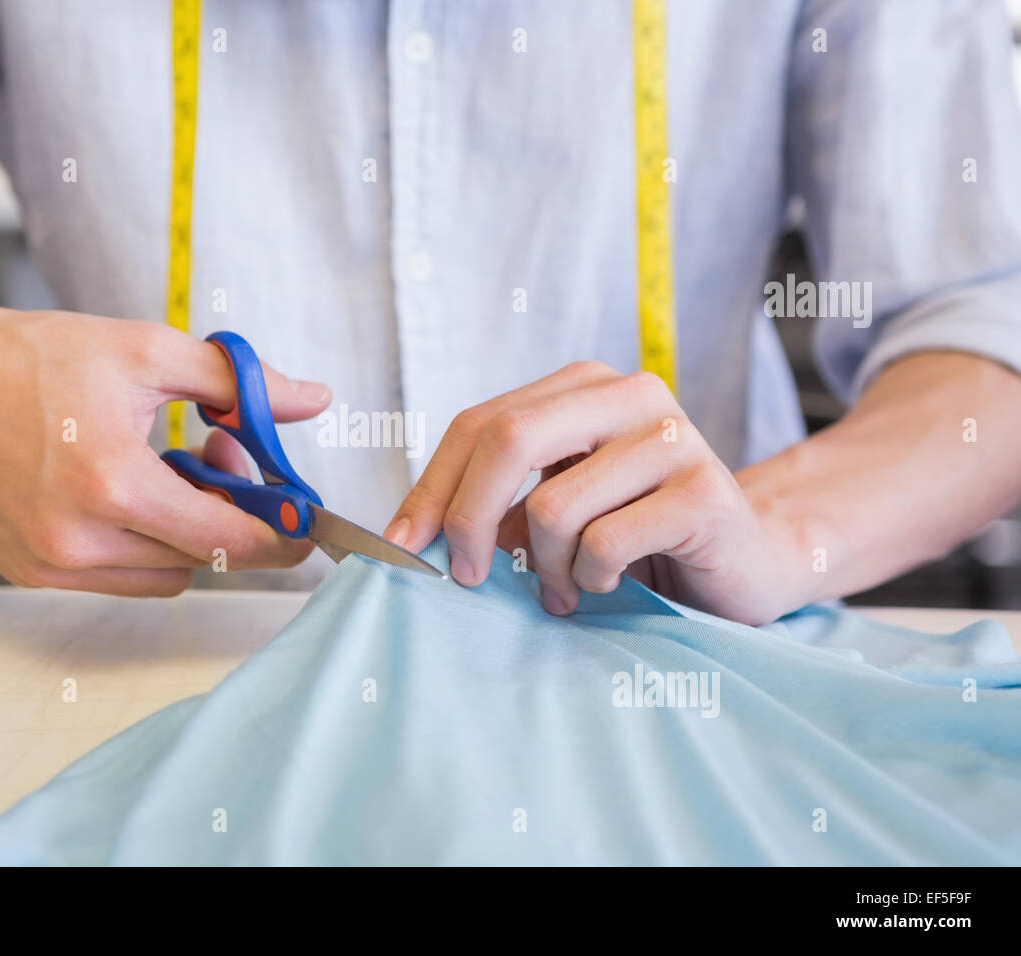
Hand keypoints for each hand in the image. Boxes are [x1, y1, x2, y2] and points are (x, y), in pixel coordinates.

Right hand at [0, 308, 330, 595]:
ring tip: (165, 464)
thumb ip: (239, 383)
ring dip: (187, 531)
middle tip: (219, 449)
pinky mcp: (31, 573)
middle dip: (231, 511)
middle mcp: (76, 539)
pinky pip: (124, 578)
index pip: (228, 540)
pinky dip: (145, 544)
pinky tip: (127, 490)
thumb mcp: (147, 350)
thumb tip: (313, 400)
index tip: (305, 519)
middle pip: (203, 559)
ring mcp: (49, 564)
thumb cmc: (32, 359)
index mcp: (111, 482)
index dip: (280, 535)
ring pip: (168, 575)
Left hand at [383, 362, 807, 624]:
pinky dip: (592, 579)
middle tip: (468, 577)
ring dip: (547, 568)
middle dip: (468, 519)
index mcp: (582, 388)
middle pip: (508, 440)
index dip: (431, 487)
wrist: (745, 562)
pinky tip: (611, 582)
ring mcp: (671, 437)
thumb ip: (496, 501)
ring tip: (568, 587)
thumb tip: (410, 533)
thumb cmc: (636, 538)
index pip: (480, 424)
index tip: (401, 544)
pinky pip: (606, 543)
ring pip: (554, 506)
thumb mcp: (555, 508)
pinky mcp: (704, 490)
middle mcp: (628, 395)